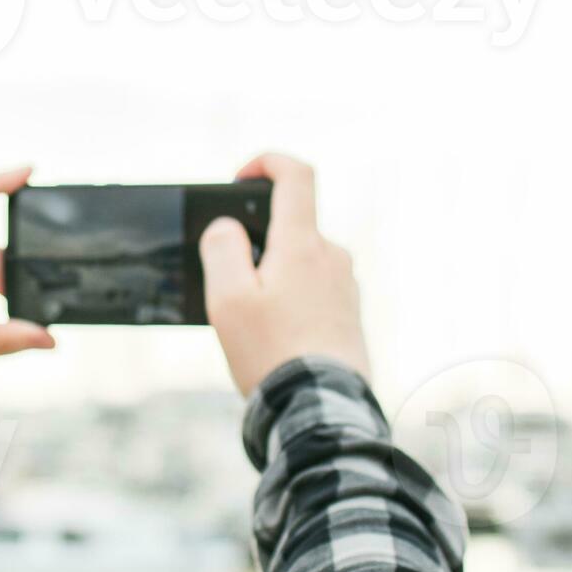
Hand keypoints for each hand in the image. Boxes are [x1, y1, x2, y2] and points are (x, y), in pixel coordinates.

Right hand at [197, 152, 368, 394]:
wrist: (320, 408)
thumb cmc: (271, 353)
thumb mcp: (227, 299)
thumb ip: (222, 249)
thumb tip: (227, 228)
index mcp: (302, 243)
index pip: (296, 175)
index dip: (267, 163)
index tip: (241, 178)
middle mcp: (332, 257)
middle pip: (290, 227)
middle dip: (256, 245)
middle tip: (230, 286)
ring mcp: (345, 286)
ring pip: (300, 263)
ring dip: (272, 280)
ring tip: (252, 326)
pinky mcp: (349, 314)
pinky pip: (313, 292)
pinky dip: (289, 303)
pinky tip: (274, 341)